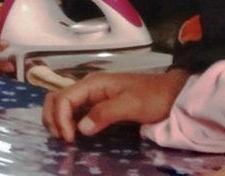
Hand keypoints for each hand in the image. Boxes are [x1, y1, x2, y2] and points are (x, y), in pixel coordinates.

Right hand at [42, 69, 189, 142]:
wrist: (173, 94)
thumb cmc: (153, 97)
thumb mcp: (131, 105)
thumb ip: (105, 114)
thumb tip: (80, 129)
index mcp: (92, 84)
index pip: (63, 98)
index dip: (60, 119)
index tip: (70, 140)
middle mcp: (87, 87)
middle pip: (56, 98)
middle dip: (52, 118)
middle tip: (62, 139)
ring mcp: (92, 95)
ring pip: (61, 103)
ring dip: (56, 119)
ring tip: (65, 138)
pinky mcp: (97, 104)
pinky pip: (73, 110)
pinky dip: (66, 121)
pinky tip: (73, 134)